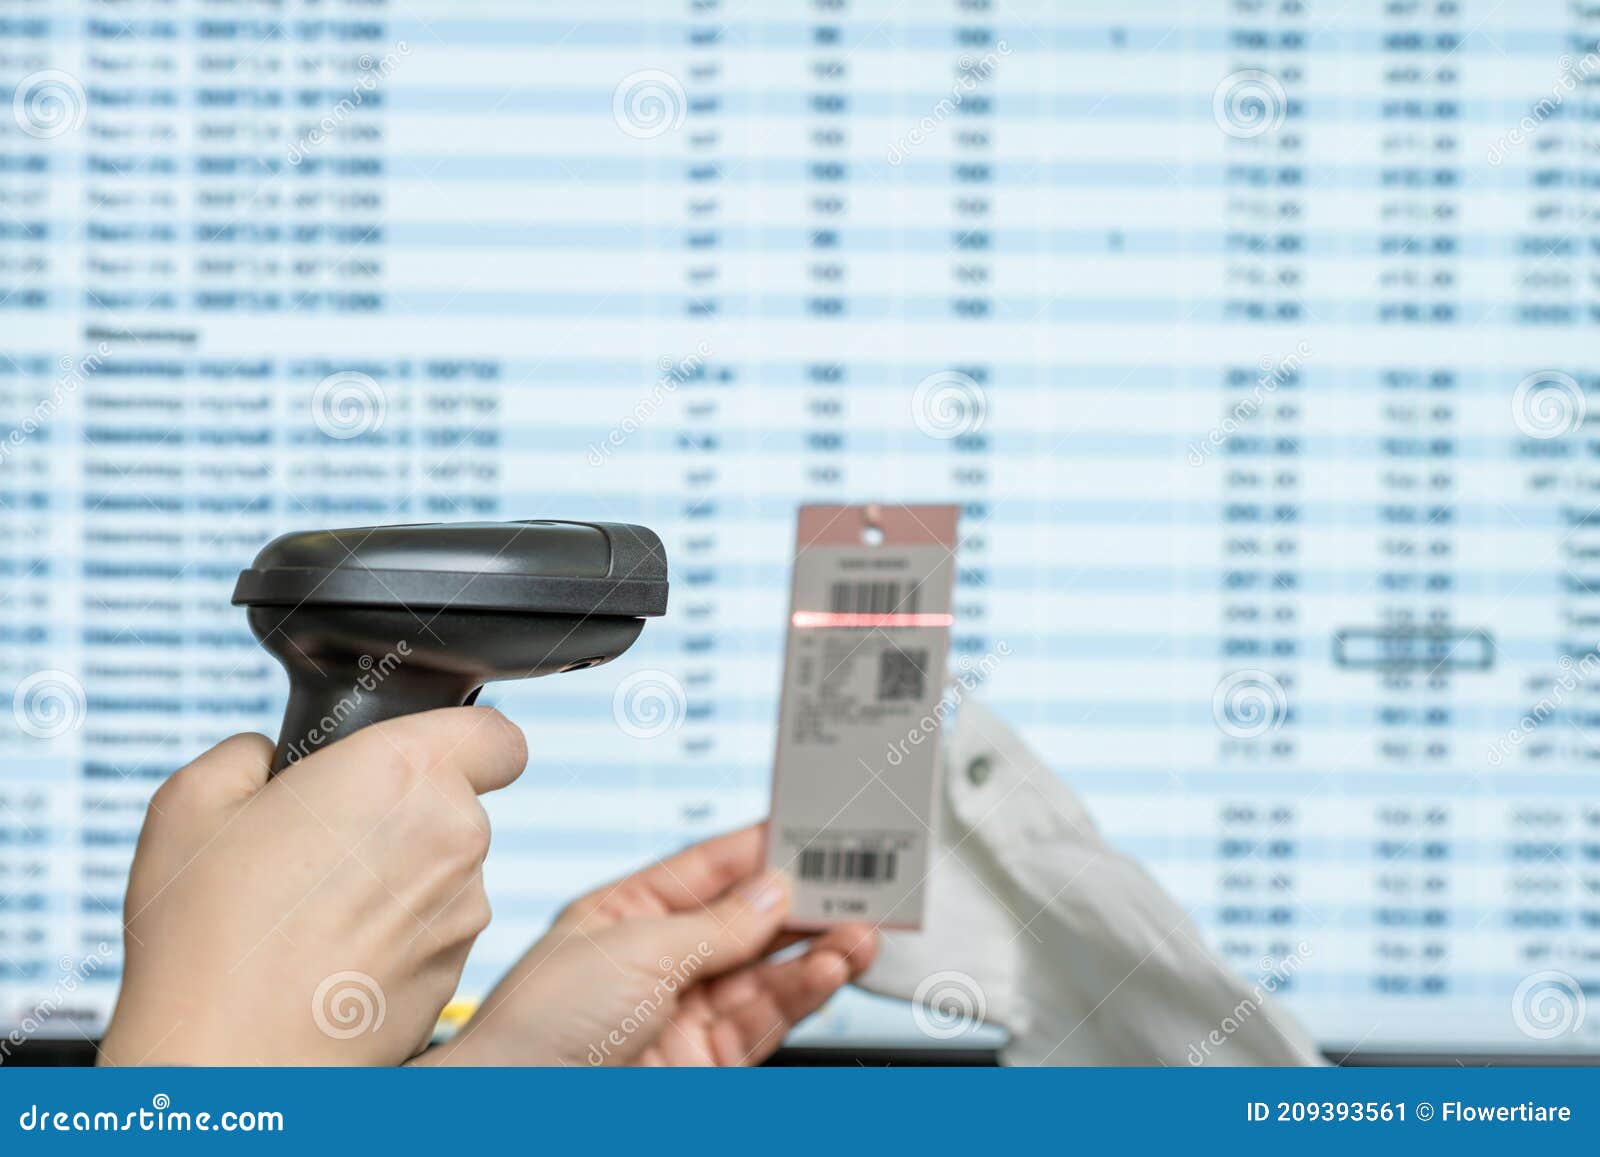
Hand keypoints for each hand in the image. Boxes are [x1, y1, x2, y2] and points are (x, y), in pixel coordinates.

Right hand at [100, 706, 527, 1065]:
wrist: (229, 1065)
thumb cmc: (208, 939)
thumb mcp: (192, 803)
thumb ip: (249, 752)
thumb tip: (267, 757)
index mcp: (404, 773)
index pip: (497, 735)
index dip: (464, 740)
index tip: (419, 757)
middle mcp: (454, 836)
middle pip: (456, 803)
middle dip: (400, 813)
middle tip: (320, 841)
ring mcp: (462, 908)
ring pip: (445, 868)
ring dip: (397, 876)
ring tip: (312, 908)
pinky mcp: (456, 969)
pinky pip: (435, 927)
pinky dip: (397, 932)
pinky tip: (330, 954)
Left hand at [422, 825, 876, 1065]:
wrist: (523, 1115)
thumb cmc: (539, 1029)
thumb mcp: (636, 950)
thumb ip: (717, 923)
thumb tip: (773, 891)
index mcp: (623, 914)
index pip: (706, 870)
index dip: (760, 850)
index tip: (810, 830)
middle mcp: (656, 962)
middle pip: (746, 922)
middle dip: (801, 903)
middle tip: (855, 882)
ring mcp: (682, 1014)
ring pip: (766, 973)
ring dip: (816, 949)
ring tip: (857, 931)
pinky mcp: (705, 1062)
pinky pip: (766, 1017)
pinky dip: (805, 993)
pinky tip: (831, 968)